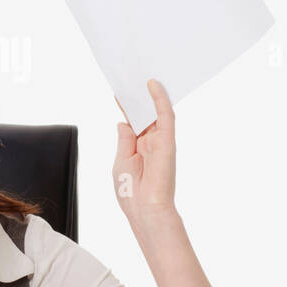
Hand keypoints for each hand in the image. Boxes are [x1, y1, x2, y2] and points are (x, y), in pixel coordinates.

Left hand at [112, 79, 176, 224]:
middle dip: (137, 98)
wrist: (145, 210)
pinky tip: (153, 86)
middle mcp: (149, 144)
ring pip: (156, 112)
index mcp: (136, 150)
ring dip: (149, 95)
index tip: (119, 93)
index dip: (125, 108)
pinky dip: (160, 100)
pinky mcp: (168, 141)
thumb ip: (124, 140)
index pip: (132, 123)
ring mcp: (160, 142)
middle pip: (144, 115)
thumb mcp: (121, 162)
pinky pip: (166, 116)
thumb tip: (123, 123)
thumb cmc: (131, 193)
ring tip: (140, 75)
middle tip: (130, 78)